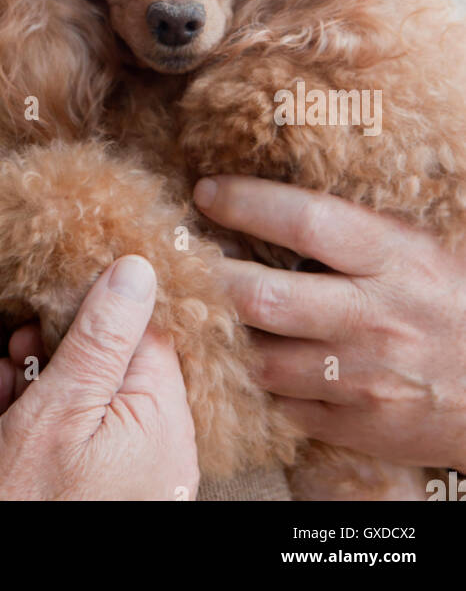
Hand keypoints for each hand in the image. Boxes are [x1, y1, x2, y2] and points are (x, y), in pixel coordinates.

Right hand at [0, 255, 198, 499]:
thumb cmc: (31, 511)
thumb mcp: (56, 409)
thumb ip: (100, 335)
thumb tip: (141, 266)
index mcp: (163, 420)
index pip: (139, 331)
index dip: (82, 315)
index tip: (35, 316)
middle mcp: (160, 450)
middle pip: (99, 369)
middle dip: (31, 365)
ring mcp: (133, 479)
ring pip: (75, 409)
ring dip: (14, 404)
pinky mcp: (104, 498)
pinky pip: (71, 449)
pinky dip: (23, 443)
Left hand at [194, 175, 465, 470]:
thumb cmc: (453, 301)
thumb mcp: (415, 249)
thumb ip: (350, 232)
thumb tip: (266, 202)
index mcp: (394, 259)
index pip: (305, 222)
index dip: (247, 203)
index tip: (206, 192)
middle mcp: (375, 318)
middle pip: (265, 297)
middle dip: (210, 274)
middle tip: (180, 255)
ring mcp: (363, 379)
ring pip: (262, 358)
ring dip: (224, 333)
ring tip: (199, 305)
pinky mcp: (356, 425)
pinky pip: (282, 402)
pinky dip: (256, 379)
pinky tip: (239, 355)